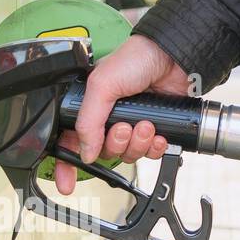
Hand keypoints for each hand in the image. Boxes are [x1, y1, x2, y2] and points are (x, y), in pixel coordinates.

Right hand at [54, 35, 191, 194]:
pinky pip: (149, 153)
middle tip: (124, 127)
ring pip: (127, 155)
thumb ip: (88, 121)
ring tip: (145, 125)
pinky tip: (157, 133)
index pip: (72, 141)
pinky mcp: (153, 128)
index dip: (67, 165)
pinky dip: (154, 146)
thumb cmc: (136, 58)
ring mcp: (131, 124)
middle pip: (104, 152)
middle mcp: (108, 118)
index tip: (66, 183)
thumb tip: (85, 152)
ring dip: (137, 143)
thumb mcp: (101, 84)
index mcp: (89, 106)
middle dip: (116, 144)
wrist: (173, 56)